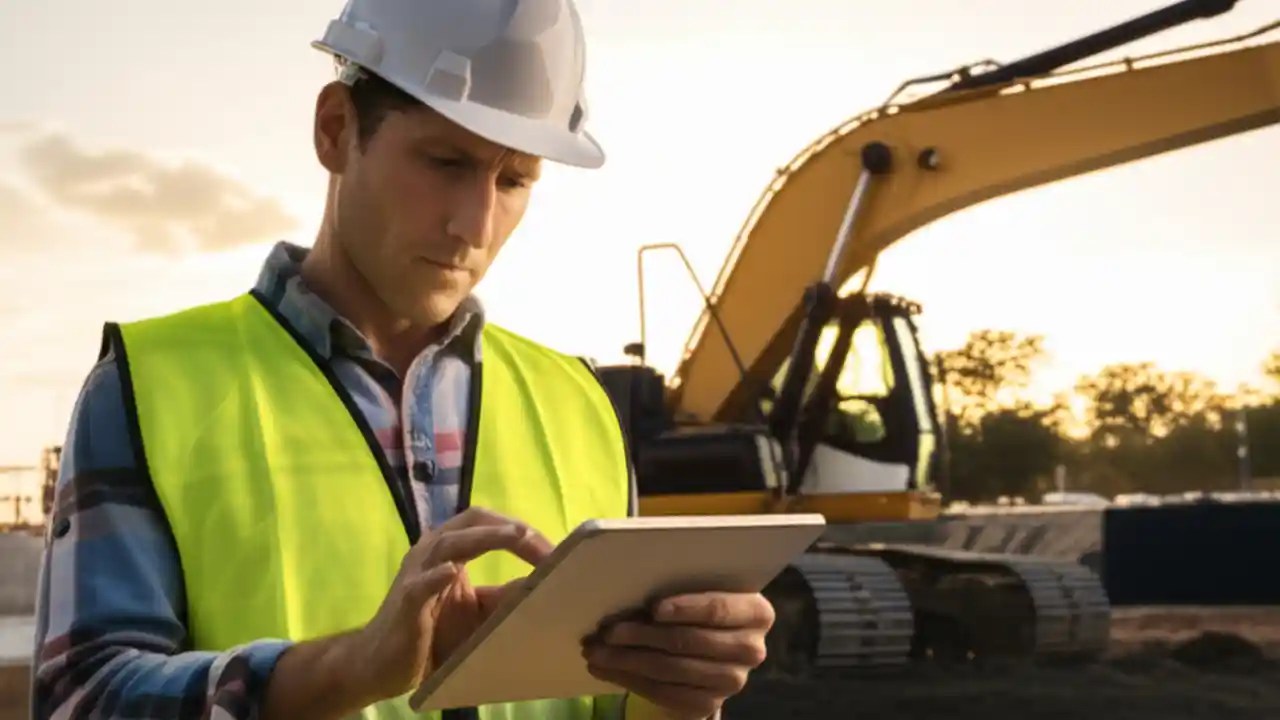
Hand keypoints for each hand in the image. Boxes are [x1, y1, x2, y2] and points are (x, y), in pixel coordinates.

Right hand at [346, 507, 553, 703]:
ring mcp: (416, 574)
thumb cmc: (433, 634)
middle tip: (539, 540)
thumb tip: (547, 581)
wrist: (382, 665)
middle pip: (471, 521)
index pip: (486, 522)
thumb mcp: (479, 611)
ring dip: (484, 538)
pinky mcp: (406, 602)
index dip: (519, 529)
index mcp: (449, 548)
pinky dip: (436, 576)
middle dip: (508, 527)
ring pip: (448, 543)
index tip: (554, 549)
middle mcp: (431, 551)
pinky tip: (453, 572)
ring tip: (514, 536)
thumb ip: (506, 593)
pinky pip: (420, 585)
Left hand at [582, 591, 774, 718]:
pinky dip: (630, 680)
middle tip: (606, 631)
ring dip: (627, 660)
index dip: (685, 608)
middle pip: (688, 641)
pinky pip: (664, 694)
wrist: (712, 648)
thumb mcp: (700, 588)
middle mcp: (751, 650)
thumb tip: (633, 582)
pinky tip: (606, 669)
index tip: (653, 607)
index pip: (718, 609)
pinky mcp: (709, 704)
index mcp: (756, 611)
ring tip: (596, 651)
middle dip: (641, 635)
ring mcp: (732, 681)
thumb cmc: (700, 605)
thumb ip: (681, 582)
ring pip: (671, 670)